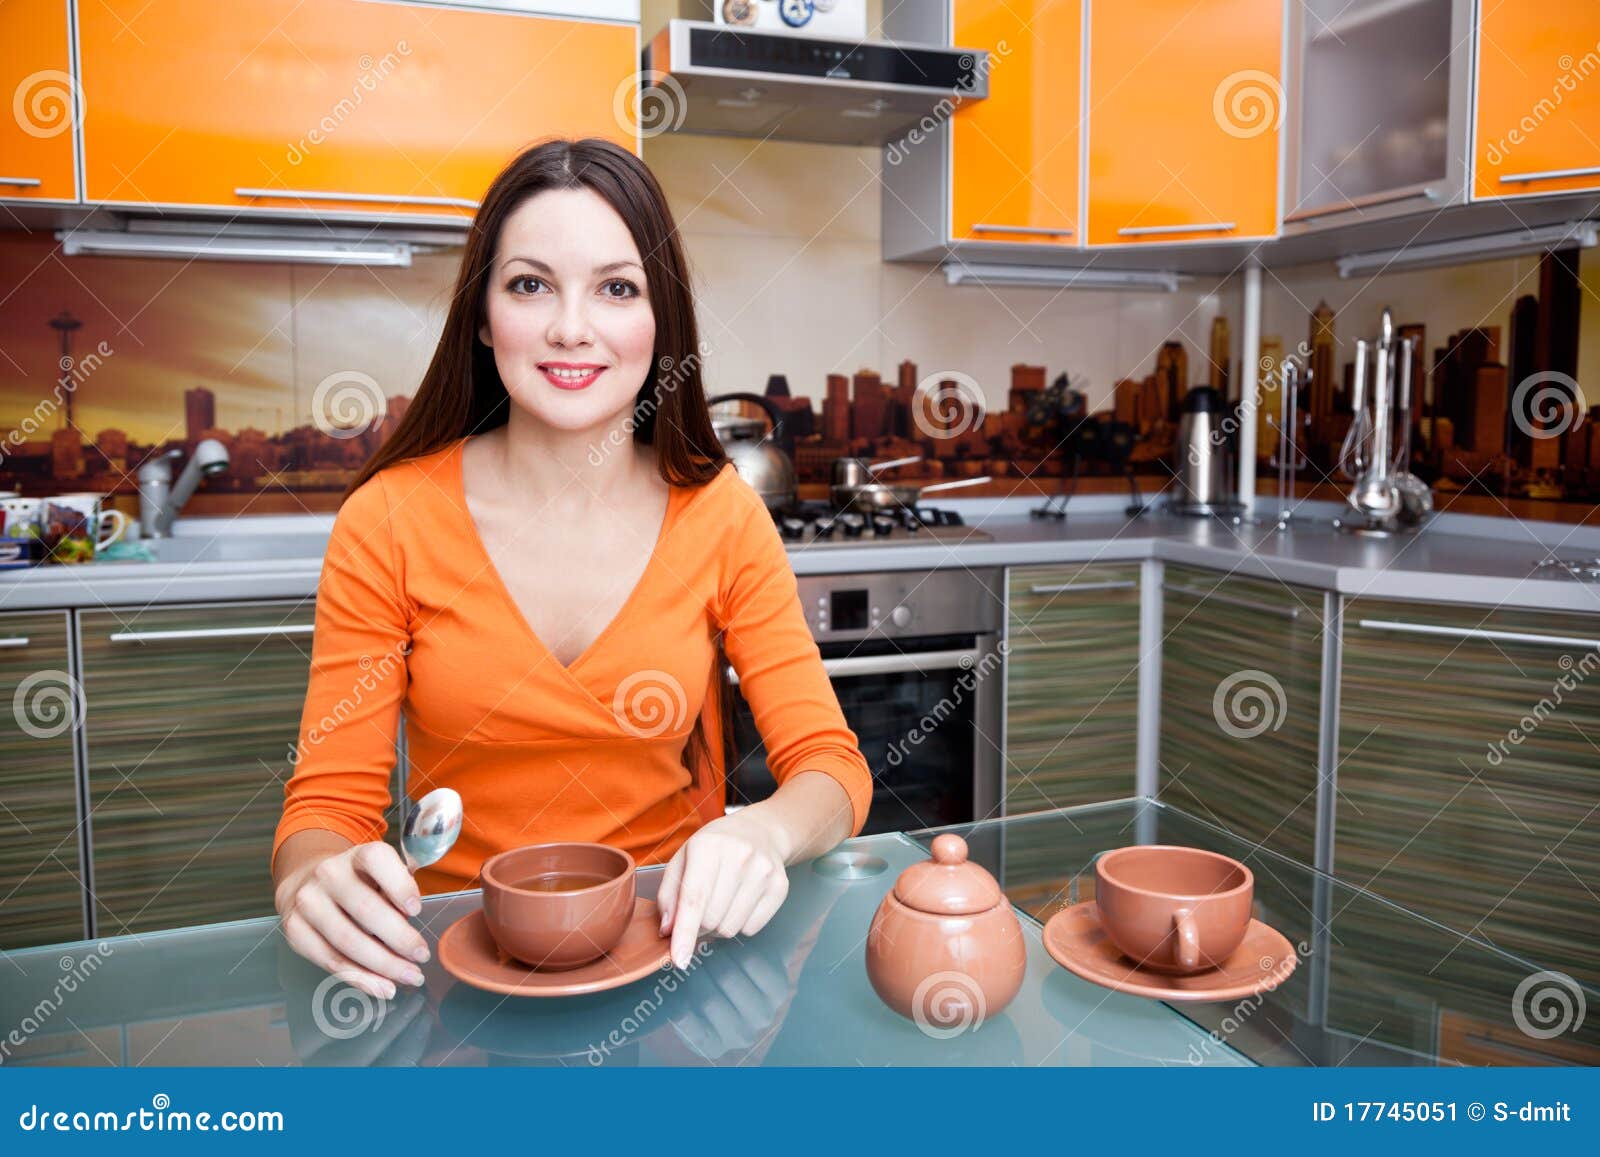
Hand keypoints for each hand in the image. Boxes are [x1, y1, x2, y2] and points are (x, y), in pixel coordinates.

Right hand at [275, 841, 429, 999]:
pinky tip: (382, 986)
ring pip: (348, 941)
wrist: (306, 884)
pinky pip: (331, 961)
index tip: (417, 909)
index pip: (377, 860)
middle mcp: (329, 874)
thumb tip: (409, 915)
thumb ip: (398, 888)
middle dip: (399, 938)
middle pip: (366, 910)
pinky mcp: (296, 930)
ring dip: (383, 965)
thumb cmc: (358, 882)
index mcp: (357, 855)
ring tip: (409, 976)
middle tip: (421, 956)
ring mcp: (308, 902)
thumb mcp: (381, 874)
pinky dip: (360, 978)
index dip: (399, 885)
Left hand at [656, 808, 790, 969]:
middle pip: (711, 919)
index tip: (679, 960)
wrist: (759, 831)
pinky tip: (739, 902)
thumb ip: (669, 894)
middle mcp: (739, 857)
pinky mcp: (780, 886)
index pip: (694, 899)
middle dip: (698, 926)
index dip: (685, 933)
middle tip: (699, 911)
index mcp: (708, 846)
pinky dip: (740, 924)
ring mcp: (763, 872)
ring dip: (719, 926)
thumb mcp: (683, 859)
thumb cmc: (714, 848)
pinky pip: (751, 928)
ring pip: (730, 928)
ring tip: (720, 902)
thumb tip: (668, 930)